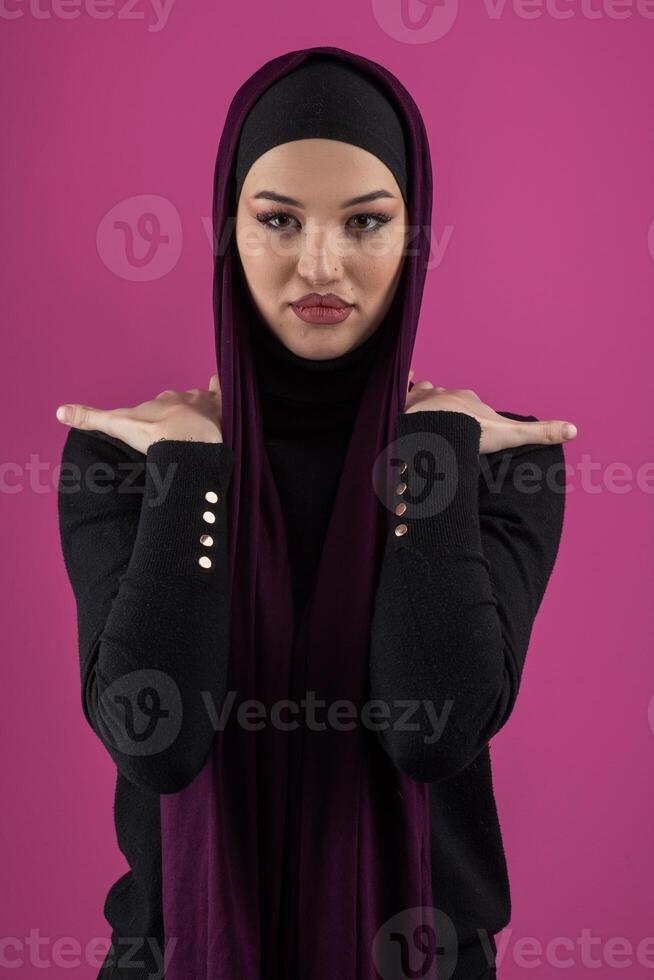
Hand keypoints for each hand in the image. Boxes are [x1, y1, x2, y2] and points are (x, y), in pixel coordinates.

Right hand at [55, 374, 223, 454]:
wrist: (188, 440)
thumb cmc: (154, 434)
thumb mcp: (118, 425)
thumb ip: (91, 419)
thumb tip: (59, 411)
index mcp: (159, 402)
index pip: (156, 405)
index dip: (155, 413)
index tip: (154, 424)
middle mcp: (181, 399)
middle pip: (178, 401)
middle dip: (177, 409)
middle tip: (177, 423)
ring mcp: (203, 404)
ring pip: (200, 399)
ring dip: (199, 404)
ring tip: (199, 413)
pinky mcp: (221, 412)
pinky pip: (222, 394)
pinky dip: (221, 389)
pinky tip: (219, 382)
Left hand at [404, 370, 577, 454]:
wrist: (435, 431)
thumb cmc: (470, 433)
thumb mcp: (509, 435)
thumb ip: (539, 433)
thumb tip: (574, 430)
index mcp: (469, 400)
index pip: (472, 404)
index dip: (472, 417)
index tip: (470, 430)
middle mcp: (446, 394)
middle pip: (448, 399)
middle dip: (446, 410)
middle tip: (442, 428)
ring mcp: (422, 398)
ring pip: (424, 394)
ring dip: (423, 403)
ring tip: (420, 416)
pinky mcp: (402, 405)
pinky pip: (400, 388)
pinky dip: (401, 386)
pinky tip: (399, 386)